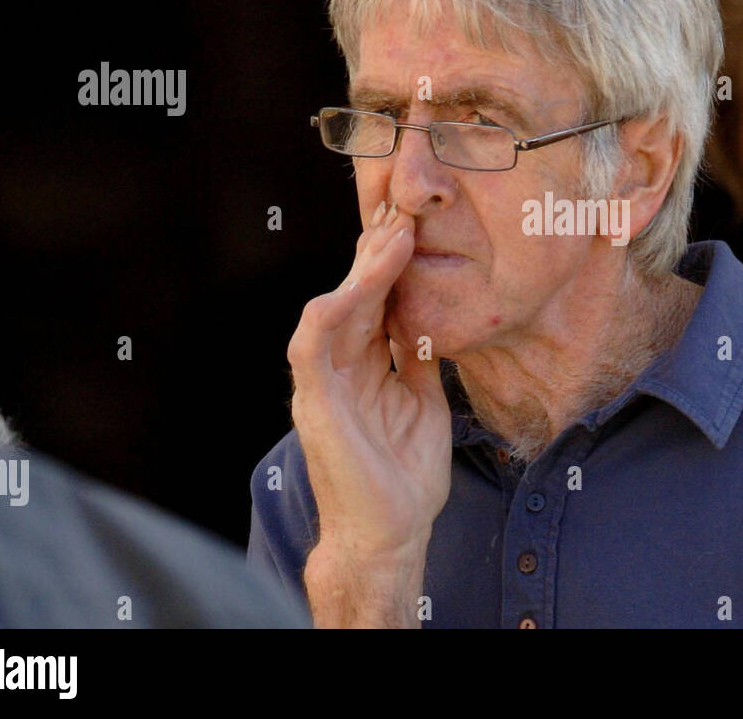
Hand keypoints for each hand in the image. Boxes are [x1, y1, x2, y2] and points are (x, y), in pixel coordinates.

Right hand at [286, 201, 451, 621]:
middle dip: (378, 251)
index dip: (392, 262)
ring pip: (334, 309)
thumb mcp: (423, 402)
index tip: (419, 223)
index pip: (375, 299)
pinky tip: (352, 289)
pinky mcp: (315, 402)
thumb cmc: (402, 474)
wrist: (390, 533)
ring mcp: (323, 382)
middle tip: (405, 208)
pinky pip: (311, 348)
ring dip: (362, 272)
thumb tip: (430, 322)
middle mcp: (339, 366)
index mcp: (363, 364)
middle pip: (355, 294)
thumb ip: (417, 360)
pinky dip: (330, 313)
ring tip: (392, 237)